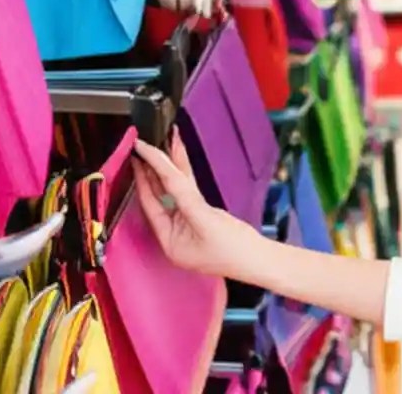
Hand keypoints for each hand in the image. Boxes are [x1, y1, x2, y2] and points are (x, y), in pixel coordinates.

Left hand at [132, 135, 258, 277]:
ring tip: (162, 141)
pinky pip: (188, 189)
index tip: (140, 152)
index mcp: (168, 240)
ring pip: (173, 189)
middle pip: (158, 194)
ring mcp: (187, 223)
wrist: (261, 259)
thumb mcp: (205, 221)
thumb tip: (168, 172)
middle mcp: (173, 232)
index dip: (145, 175)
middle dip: (153, 168)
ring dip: (169, 166)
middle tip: (144, 143)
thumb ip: (185, 196)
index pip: (151, 201)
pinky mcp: (202, 215)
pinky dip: (183, 173)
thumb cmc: (234, 249)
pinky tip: (179, 156)